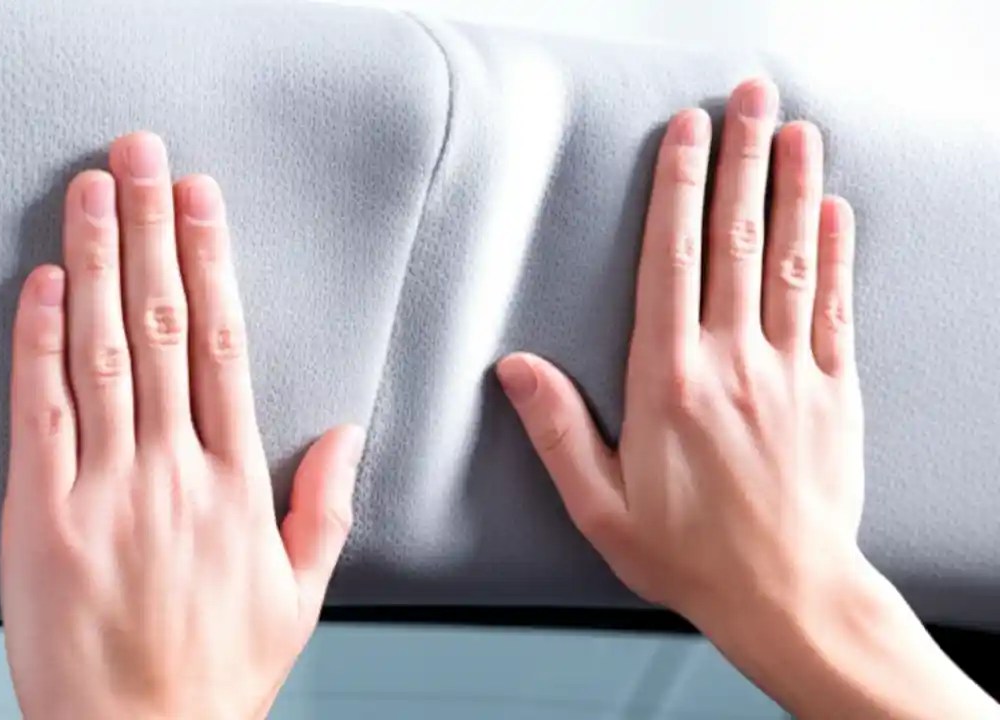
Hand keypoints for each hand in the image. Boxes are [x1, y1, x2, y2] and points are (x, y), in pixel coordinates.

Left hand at [0, 132, 362, 719]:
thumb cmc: (214, 679)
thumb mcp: (299, 598)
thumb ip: (323, 509)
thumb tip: (342, 434)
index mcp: (235, 487)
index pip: (224, 347)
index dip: (211, 263)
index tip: (203, 202)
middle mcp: (173, 474)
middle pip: (164, 327)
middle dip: (153, 232)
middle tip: (142, 159)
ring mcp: (104, 492)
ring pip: (103, 353)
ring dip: (98, 263)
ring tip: (93, 195)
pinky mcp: (39, 520)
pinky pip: (39, 415)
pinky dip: (37, 345)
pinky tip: (42, 287)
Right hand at [499, 79, 996, 717]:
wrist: (789, 596)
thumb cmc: (691, 555)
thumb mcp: (600, 505)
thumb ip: (557, 429)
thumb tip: (514, 368)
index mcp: (670, 382)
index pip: (672, 262)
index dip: (677, 189)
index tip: (683, 135)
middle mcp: (733, 363)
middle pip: (737, 241)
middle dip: (739, 160)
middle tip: (744, 100)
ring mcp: (790, 373)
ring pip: (792, 261)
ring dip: (792, 188)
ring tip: (792, 131)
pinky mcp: (833, 392)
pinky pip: (835, 307)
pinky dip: (835, 254)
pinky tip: (832, 212)